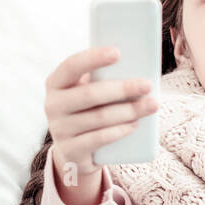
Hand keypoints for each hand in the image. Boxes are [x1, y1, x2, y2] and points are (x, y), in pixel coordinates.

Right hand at [44, 46, 160, 179]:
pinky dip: (120, 130)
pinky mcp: (71, 150)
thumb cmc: (89, 111)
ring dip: (128, 111)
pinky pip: (99, 138)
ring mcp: (59, 129)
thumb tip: (138, 64)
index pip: (72, 66)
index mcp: (56, 83)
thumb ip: (103, 78)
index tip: (118, 52)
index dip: (93, 58)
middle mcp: (52, 105)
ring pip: (99, 117)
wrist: (75, 151)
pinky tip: (135, 124)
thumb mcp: (89, 92)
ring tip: (151, 105)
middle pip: (90, 94)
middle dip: (122, 89)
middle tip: (147, 85)